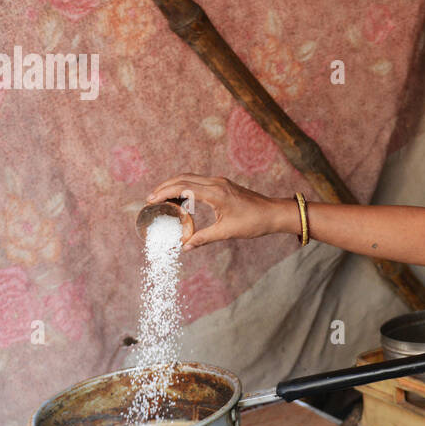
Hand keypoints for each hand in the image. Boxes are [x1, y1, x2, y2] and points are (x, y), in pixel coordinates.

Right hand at [147, 174, 279, 250]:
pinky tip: (179, 198)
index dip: (165, 192)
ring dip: (174, 185)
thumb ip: (203, 238)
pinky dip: (185, 186)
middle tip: (150, 199)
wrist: (273, 213)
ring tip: (160, 197)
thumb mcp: (226, 232)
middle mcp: (216, 183)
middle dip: (165, 186)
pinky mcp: (223, 184)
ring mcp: (220, 182)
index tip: (151, 200)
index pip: (184, 187)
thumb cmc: (253, 222)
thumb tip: (184, 247)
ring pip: (190, 177)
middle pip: (183, 178)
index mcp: (216, 193)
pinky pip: (199, 181)